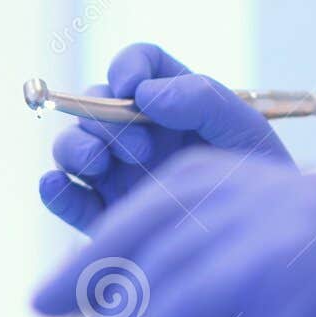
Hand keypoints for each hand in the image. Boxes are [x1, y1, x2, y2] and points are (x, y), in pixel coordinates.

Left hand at [32, 149, 315, 316]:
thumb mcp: (307, 305)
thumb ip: (237, 288)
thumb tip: (157, 309)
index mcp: (304, 194)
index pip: (193, 186)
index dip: (127, 226)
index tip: (81, 274)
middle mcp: (295, 195)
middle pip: (168, 207)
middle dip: (98, 258)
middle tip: (43, 303)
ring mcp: (289, 227)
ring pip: (164, 261)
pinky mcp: (280, 274)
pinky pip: (175, 306)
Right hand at [39, 43, 292, 233]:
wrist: (262, 251)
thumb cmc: (259, 184)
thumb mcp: (244, 130)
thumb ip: (201, 98)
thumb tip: (143, 94)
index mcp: (173, 101)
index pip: (139, 64)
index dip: (128, 66)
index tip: (132, 86)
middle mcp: (138, 132)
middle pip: (94, 103)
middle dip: (106, 119)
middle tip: (141, 150)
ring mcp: (116, 173)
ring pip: (71, 146)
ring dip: (75, 147)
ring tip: (100, 166)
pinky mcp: (102, 215)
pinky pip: (62, 197)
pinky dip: (53, 189)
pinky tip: (60, 185)